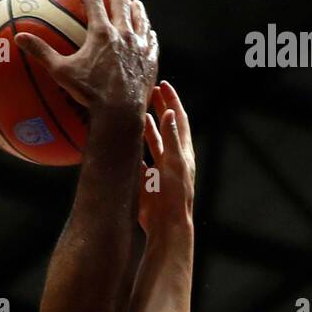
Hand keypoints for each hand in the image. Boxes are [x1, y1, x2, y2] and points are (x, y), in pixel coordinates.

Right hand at [14, 0, 157, 117]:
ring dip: (136, 8)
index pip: (93, 2)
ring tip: (135, 3)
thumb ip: (41, 53)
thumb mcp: (61, 73)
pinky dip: (149, 34)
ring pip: (140, 19)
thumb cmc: (90, 94)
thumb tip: (19, 37)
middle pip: (120, 3)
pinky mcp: (151, 61)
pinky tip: (149, 33)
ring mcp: (140, 47)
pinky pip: (152, 42)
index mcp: (102, 33)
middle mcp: (124, 34)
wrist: (120, 113)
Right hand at [139, 81, 194, 236]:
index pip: (178, 119)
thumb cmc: (174, 196)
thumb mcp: (175, 163)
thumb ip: (171, 138)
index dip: (172, 100)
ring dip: (148, 129)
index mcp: (183, 152)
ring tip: (140, 115)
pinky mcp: (148, 184)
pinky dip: (135, 153)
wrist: (167, 226)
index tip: (163, 84)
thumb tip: (169, 112)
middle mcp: (172, 159)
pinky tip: (128, 146)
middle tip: (150, 92)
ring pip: (153, 145)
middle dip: (159, 109)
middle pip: (166, 128)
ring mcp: (159, 172)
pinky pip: (141, 164)